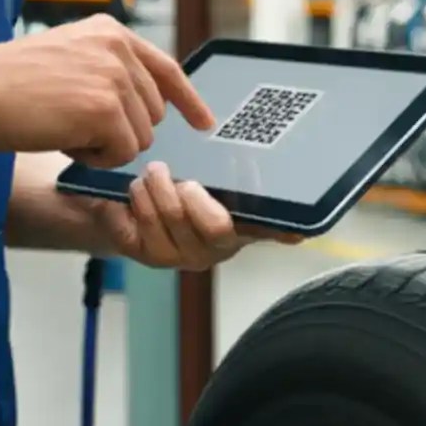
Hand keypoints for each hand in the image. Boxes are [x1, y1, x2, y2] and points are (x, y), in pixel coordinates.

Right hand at [0, 14, 213, 166]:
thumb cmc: (5, 82)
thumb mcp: (68, 59)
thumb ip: (108, 71)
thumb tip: (151, 104)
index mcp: (110, 32)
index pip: (166, 68)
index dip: (188, 99)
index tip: (204, 122)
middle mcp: (118, 49)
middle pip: (152, 115)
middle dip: (118, 130)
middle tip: (68, 118)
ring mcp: (114, 77)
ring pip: (139, 139)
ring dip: (103, 145)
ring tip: (60, 123)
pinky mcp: (105, 108)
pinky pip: (121, 155)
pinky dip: (93, 157)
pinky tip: (60, 136)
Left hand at [84, 162, 300, 270]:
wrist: (127, 213)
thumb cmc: (183, 191)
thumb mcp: (214, 185)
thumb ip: (248, 191)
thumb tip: (299, 229)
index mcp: (240, 230)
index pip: (267, 232)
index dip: (280, 230)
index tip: (289, 226)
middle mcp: (214, 250)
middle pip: (210, 223)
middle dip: (183, 190)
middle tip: (162, 168)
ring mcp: (180, 257)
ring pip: (167, 218)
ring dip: (149, 189)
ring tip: (146, 176)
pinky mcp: (146, 257)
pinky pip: (133, 230)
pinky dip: (127, 205)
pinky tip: (126, 197)